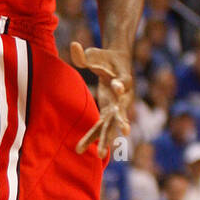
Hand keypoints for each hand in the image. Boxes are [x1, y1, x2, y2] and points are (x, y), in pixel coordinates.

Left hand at [70, 42, 132, 157]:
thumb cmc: (105, 59)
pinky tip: (88, 153)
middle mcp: (123, 97)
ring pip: (111, 126)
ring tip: (101, 153)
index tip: (116, 85)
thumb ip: (84, 55)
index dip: (120, 84)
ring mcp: (116, 108)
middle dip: (122, 122)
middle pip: (123, 111)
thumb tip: (74, 46)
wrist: (118, 66)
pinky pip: (100, 128)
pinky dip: (93, 139)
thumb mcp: (95, 54)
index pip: (124, 83)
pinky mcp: (108, 114)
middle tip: (125, 131)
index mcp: (124, 79)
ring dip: (106, 139)